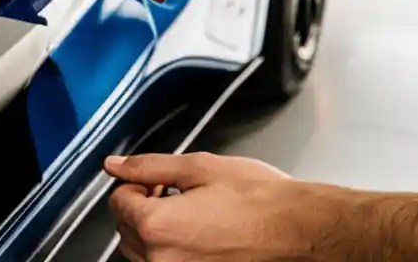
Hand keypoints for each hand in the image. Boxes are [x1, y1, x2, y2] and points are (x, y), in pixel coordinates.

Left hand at [104, 152, 344, 261]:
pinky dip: (172, 250)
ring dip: (154, 230)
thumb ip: (150, 166)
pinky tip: (200, 234)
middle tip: (174, 192)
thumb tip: (115, 165)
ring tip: (190, 213)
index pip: (118, 202)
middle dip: (142, 207)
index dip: (136, 184)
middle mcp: (161, 260)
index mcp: (157, 225)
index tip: (158, 180)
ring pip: (143, 253)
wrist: (301, 232)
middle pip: (126, 230)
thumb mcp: (200, 168)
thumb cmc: (261, 201)